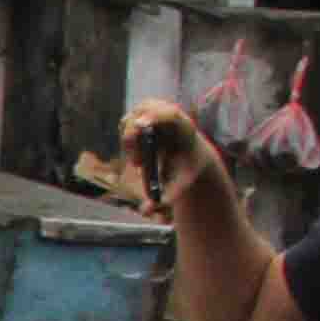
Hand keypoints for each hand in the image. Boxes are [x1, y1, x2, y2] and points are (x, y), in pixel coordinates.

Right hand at [117, 100, 219, 216]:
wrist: (191, 155)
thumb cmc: (186, 170)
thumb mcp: (180, 185)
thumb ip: (166, 198)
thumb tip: (146, 210)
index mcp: (185, 127)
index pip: (169, 114)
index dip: (154, 117)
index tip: (141, 126)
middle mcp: (170, 113)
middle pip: (144, 115)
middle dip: (134, 140)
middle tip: (137, 164)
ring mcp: (157, 109)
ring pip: (131, 121)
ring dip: (130, 144)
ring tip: (140, 163)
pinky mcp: (145, 111)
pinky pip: (127, 122)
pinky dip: (128, 140)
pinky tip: (139, 153)